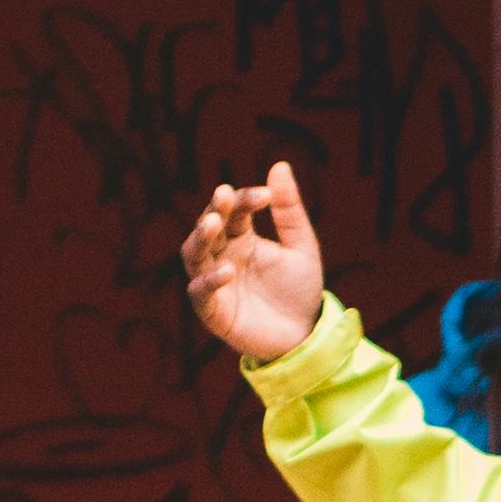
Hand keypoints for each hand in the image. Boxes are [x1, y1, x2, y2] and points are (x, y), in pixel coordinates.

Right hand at [183, 159, 330, 369]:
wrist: (306, 337)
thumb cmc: (299, 291)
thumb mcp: (302, 247)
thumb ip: (289, 210)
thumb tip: (280, 165)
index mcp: (241, 238)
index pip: (234, 211)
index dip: (244, 200)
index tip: (265, 196)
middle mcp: (222, 256)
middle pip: (207, 228)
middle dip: (214, 211)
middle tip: (224, 196)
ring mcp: (215, 283)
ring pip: (194, 255)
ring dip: (200, 238)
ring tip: (212, 223)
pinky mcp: (214, 312)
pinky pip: (201, 293)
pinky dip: (209, 281)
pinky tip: (226, 270)